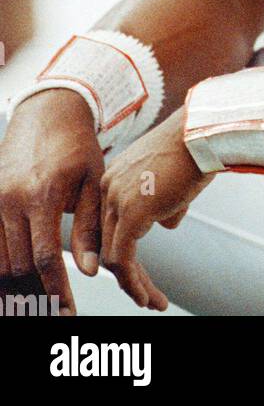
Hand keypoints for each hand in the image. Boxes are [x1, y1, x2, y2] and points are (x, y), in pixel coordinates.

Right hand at [0, 88, 104, 314]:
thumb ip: (89, 226)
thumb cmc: (77, 146)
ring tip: (34, 304)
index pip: (45, 256)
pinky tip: (12, 284)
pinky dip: (0, 268)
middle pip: (18, 264)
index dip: (56, 288)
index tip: (67, 309)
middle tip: (53, 312)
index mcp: (43, 194)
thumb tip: (91, 270)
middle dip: (35, 293)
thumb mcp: (93, 181)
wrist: (48, 112)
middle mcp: (13, 200)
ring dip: (14, 285)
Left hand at [99, 109, 212, 309]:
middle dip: (127, 273)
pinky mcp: (131, 213)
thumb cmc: (196, 145)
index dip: (123, 250)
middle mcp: (108, 186)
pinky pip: (123, 259)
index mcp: (115, 175)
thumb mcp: (172, 176)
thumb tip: (165, 221)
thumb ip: (162, 199)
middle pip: (108, 241)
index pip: (110, 224)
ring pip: (112, 256)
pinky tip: (146, 297)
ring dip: (133, 284)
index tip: (137, 273)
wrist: (204, 132)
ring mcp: (116, 199)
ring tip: (151, 301)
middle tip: (144, 294)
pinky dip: (133, 283)